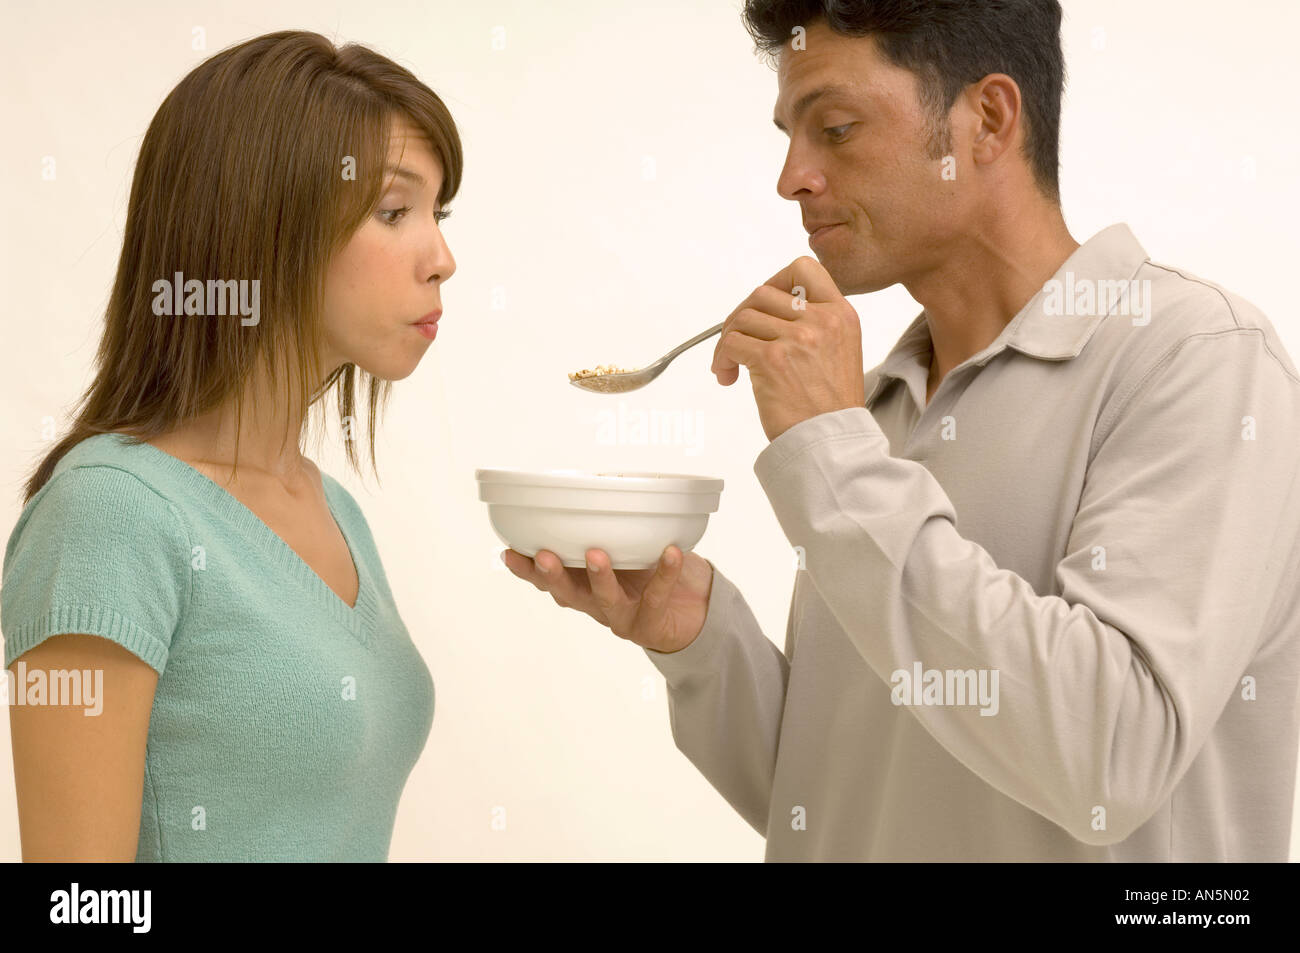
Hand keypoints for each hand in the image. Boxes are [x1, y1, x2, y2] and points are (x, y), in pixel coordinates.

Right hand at [502, 546, 713, 653]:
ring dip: (599, 578)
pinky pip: (657, 595)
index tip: (508, 551)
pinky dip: (664, 573)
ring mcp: (623, 616)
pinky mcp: (652, 623)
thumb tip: (598, 480)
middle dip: (552, 576)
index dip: (526, 569)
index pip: (548, 579)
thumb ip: (611, 526)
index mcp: (584, 586)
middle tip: (544, 555)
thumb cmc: (654, 574)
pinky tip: (670, 552)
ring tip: (596, 555)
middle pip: (567, 594)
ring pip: (605, 600)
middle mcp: (597, 604)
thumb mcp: (628, 548)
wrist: (694, 614)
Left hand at [711, 255, 864, 440]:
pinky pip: (731, 343)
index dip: (776, 281)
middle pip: (762, 293)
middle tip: (737, 342)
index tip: (765, 308)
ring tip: (731, 367)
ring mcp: (797, 337)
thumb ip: (814, 325)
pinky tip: (727, 376)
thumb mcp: (840, 351)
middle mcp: (822, 320)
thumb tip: (769, 314)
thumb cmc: (830, 408)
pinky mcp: (772, 359)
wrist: (832, 443)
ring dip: (727, 342)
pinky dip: (721, 358)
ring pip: (742, 318)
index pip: (804, 268)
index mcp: (841, 314)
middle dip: (741, 317)